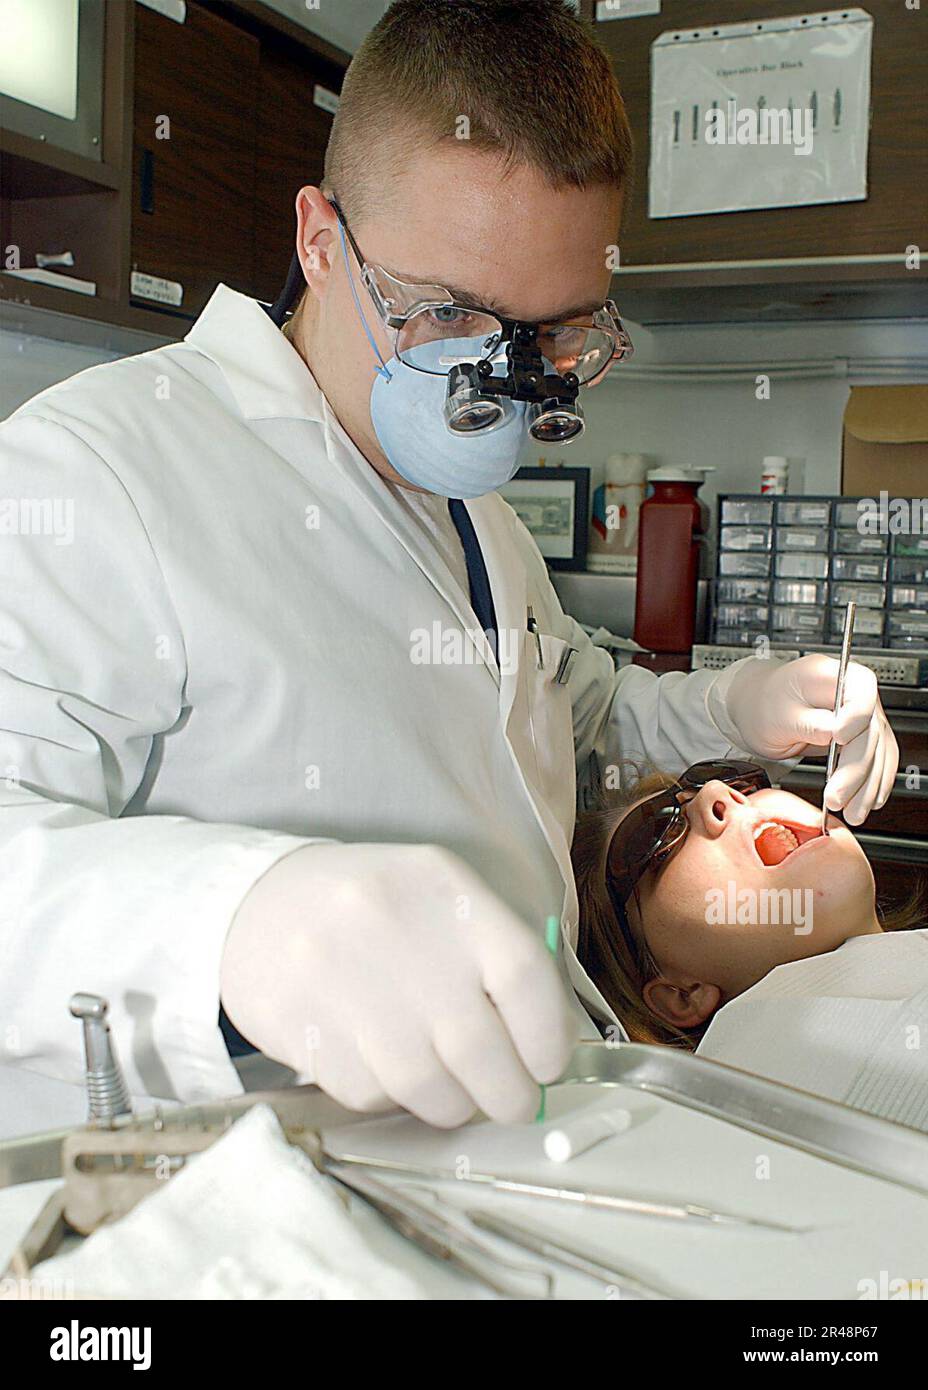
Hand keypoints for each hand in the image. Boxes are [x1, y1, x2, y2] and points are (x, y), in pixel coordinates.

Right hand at [220, 843, 577, 1125]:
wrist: (260, 902)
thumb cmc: (375, 909)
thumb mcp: (441, 898)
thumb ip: (494, 955)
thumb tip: (550, 1040)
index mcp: (444, 890)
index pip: (523, 974)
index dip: (549, 1035)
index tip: (549, 1063)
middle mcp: (394, 929)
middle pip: (478, 1046)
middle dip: (510, 1093)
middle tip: (514, 1102)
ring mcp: (341, 979)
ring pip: (426, 1085)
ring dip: (455, 1105)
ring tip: (457, 1095)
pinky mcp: (301, 1024)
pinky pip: (371, 1093)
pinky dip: (394, 1097)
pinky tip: (392, 1070)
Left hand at [709, 653, 897, 823]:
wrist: (761, 709)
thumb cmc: (765, 705)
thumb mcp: (776, 714)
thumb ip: (807, 722)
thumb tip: (832, 732)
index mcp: (831, 675)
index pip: (859, 693)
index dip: (855, 717)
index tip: (839, 738)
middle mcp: (854, 692)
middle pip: (869, 730)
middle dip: (856, 769)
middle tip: (836, 796)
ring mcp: (863, 714)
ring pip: (877, 750)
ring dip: (868, 785)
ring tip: (852, 812)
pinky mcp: (864, 735)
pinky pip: (879, 759)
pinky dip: (875, 783)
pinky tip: (869, 801)